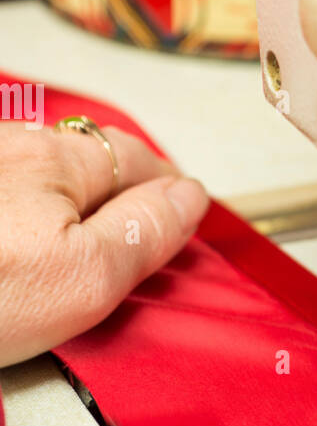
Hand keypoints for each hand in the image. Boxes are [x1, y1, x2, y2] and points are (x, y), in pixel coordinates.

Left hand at [0, 122, 208, 367]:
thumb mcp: (83, 279)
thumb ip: (144, 232)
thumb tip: (189, 199)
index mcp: (50, 156)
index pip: (137, 160)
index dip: (168, 191)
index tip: (183, 219)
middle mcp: (4, 146)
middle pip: (85, 168)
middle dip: (113, 201)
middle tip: (131, 250)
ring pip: (39, 185)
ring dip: (60, 213)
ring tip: (66, 264)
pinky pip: (5, 205)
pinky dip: (17, 230)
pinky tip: (12, 264)